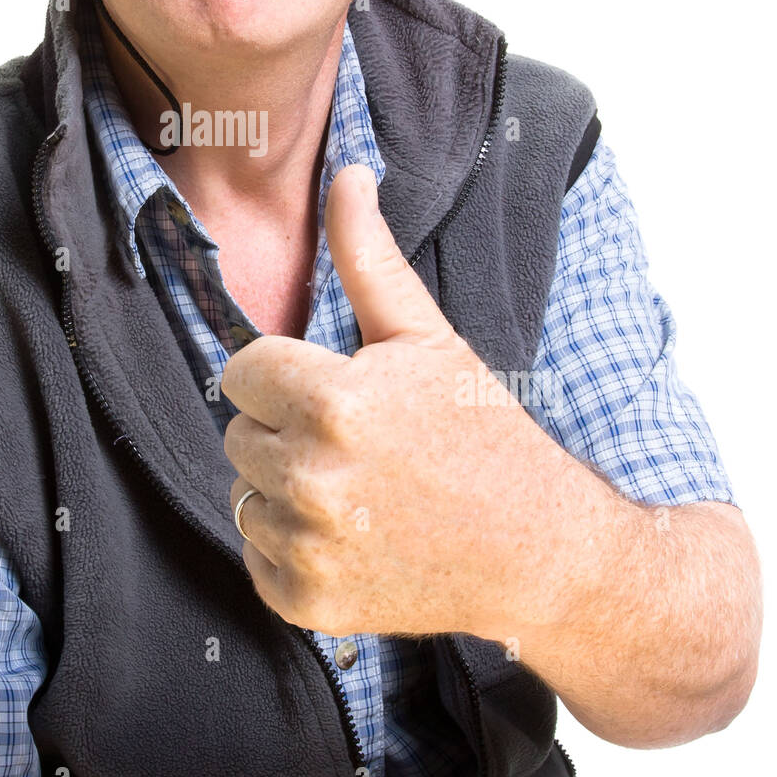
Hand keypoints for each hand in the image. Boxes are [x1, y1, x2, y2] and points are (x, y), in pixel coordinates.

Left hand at [222, 163, 581, 639]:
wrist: (539, 550)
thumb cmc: (482, 432)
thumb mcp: (425, 336)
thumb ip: (367, 255)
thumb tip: (346, 172)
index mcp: (334, 402)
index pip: (242, 371)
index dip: (284, 374)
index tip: (332, 386)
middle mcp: (312, 479)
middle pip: (238, 431)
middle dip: (283, 428)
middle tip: (355, 440)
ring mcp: (308, 548)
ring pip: (243, 493)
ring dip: (284, 488)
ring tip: (357, 487)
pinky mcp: (307, 604)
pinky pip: (255, 555)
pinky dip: (290, 548)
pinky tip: (352, 534)